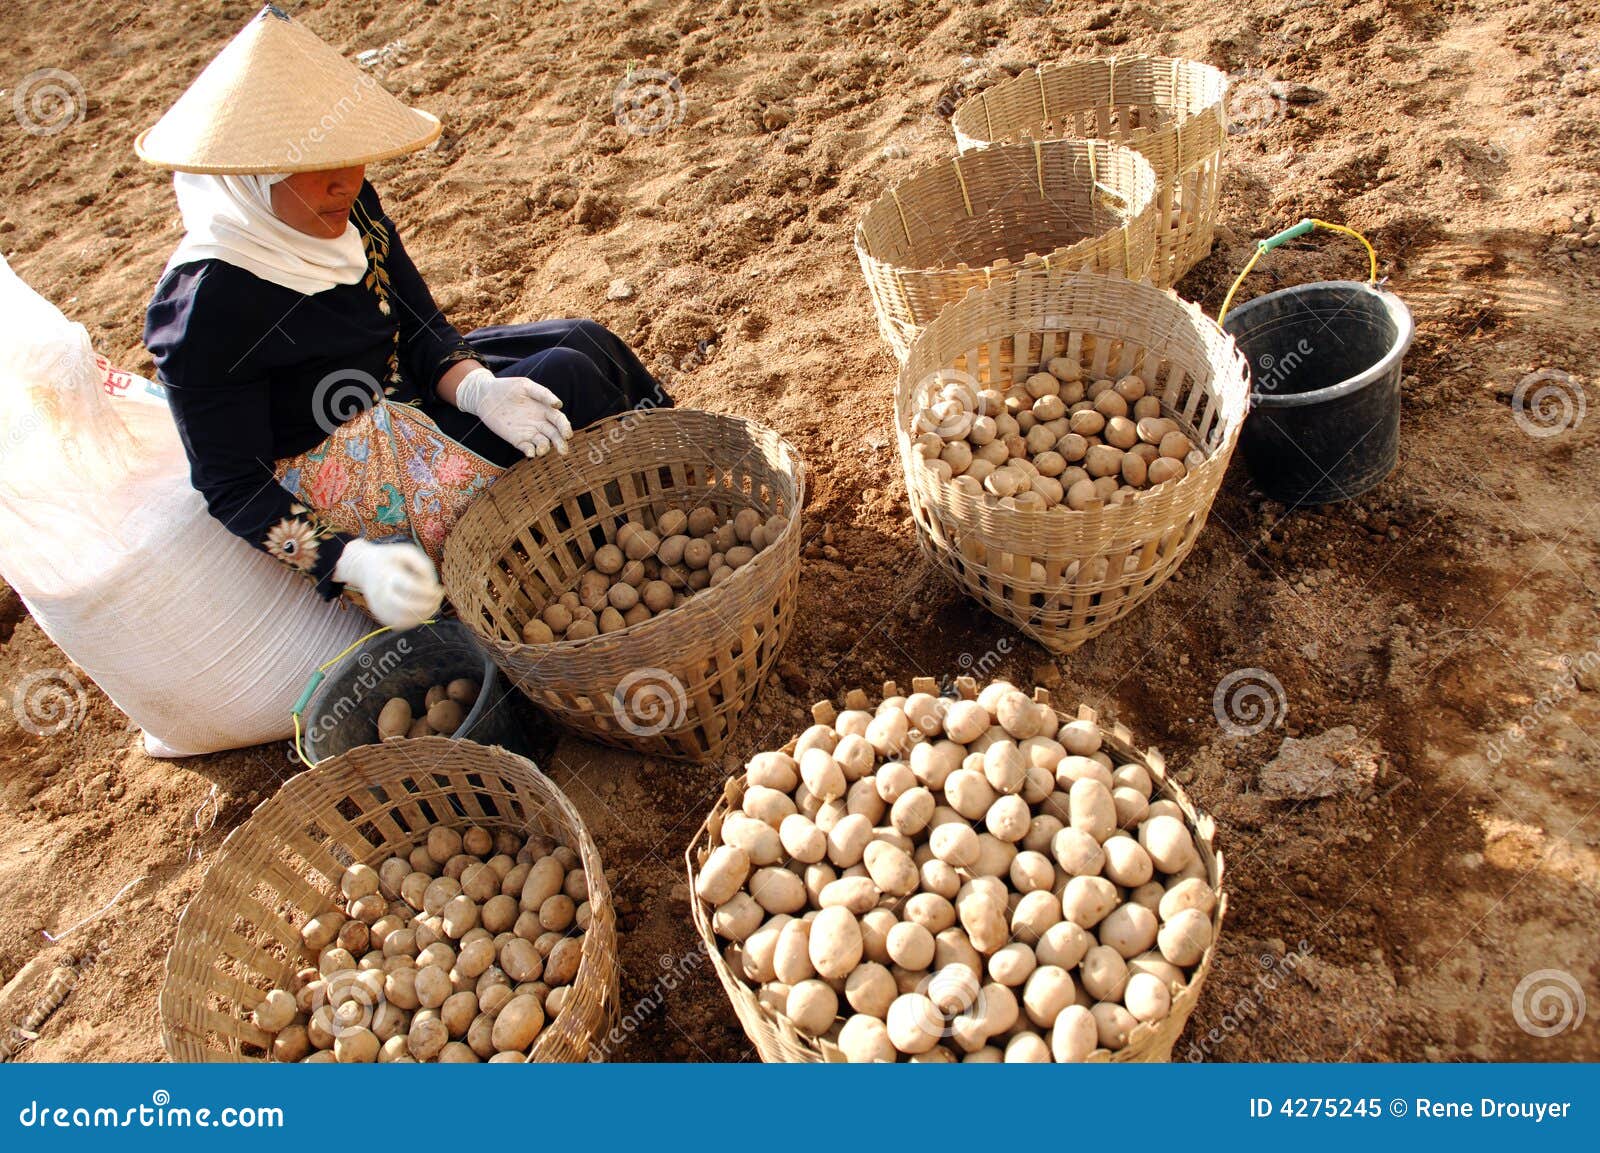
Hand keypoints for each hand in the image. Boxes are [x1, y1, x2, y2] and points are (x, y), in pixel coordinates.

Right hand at [334, 539, 443, 628]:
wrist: (364, 567)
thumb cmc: (390, 559)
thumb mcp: (407, 552)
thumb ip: (423, 565)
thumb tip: (432, 584)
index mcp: (387, 575)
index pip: (411, 587)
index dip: (430, 591)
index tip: (439, 588)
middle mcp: (381, 593)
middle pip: (407, 607)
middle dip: (428, 605)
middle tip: (438, 598)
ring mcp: (379, 606)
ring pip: (404, 620)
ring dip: (424, 615)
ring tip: (433, 604)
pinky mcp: (380, 615)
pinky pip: (399, 625)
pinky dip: (415, 621)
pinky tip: (423, 611)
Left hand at [453, 367, 572, 457]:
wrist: (485, 396)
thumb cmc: (507, 387)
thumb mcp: (525, 385)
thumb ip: (542, 393)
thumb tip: (559, 404)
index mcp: (545, 409)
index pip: (559, 420)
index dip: (565, 427)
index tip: (567, 435)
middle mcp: (540, 422)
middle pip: (555, 435)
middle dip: (560, 443)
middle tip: (563, 451)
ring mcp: (529, 432)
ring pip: (543, 444)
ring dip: (544, 449)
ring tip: (541, 451)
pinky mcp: (517, 439)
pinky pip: (527, 448)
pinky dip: (530, 452)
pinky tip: (530, 453)